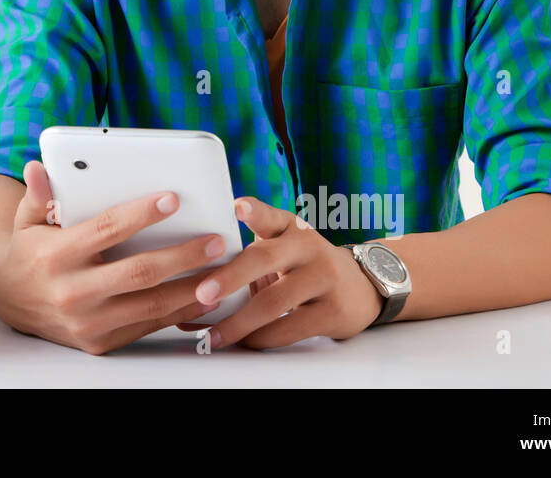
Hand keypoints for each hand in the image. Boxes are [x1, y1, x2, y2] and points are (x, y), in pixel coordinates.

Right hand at [0, 160, 228, 354]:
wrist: (9, 300)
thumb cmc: (29, 251)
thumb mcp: (27, 219)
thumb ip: (39, 194)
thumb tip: (37, 167)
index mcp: (56, 255)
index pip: (106, 230)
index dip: (142, 214)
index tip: (173, 199)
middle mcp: (72, 292)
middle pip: (139, 272)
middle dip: (182, 256)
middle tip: (215, 241)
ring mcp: (87, 322)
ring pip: (150, 305)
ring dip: (190, 288)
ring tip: (220, 271)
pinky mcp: (98, 342)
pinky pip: (147, 326)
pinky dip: (179, 313)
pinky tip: (202, 297)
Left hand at [178, 197, 383, 349]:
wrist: (361, 286)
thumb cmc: (302, 266)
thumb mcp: (283, 247)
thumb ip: (247, 254)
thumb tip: (189, 284)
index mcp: (290, 227)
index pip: (270, 216)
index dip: (255, 211)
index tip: (238, 208)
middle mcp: (308, 246)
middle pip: (265, 259)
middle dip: (230, 277)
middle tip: (202, 293)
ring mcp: (325, 277)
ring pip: (274, 301)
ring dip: (239, 322)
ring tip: (213, 334)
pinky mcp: (333, 310)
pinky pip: (290, 327)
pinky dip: (262, 337)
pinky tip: (244, 342)